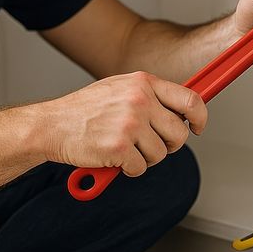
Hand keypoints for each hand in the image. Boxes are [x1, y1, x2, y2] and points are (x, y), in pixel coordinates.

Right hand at [37, 72, 206, 176]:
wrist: (52, 125)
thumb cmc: (84, 110)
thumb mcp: (119, 88)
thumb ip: (148, 95)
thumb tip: (180, 110)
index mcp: (143, 83)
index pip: (190, 99)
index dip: (200, 117)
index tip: (198, 127)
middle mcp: (140, 100)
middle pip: (179, 133)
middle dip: (169, 145)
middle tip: (150, 145)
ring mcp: (130, 123)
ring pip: (161, 154)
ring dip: (145, 158)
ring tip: (124, 149)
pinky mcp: (120, 147)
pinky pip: (141, 168)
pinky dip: (128, 169)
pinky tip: (113, 158)